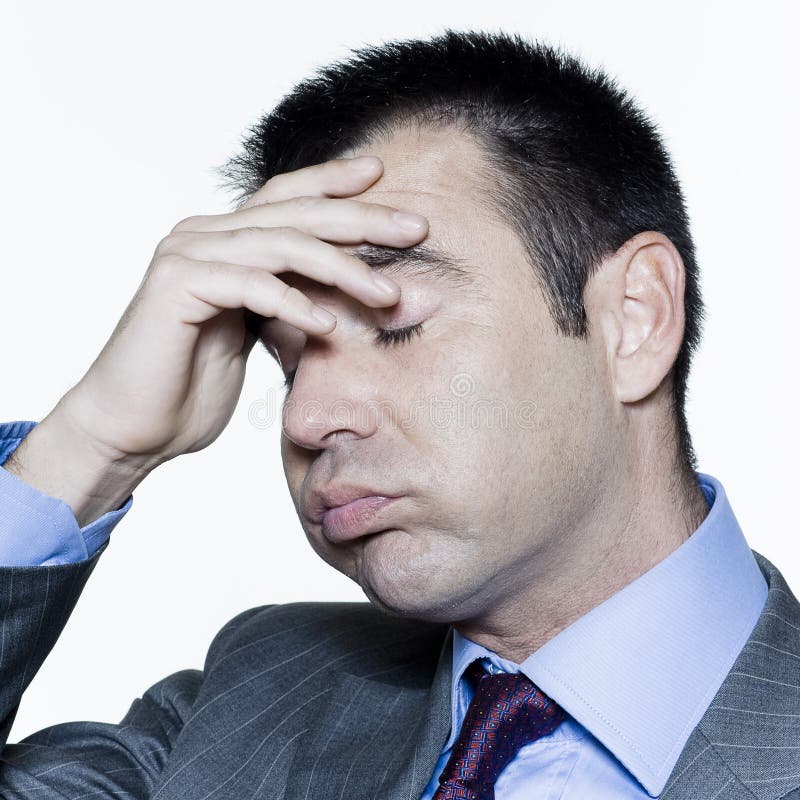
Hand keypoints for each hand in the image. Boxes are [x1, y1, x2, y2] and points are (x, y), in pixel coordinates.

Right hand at [7, 156, 427, 526]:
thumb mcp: (255, 332)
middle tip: (415, 227)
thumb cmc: (192, 383)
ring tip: (386, 294)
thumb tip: (340, 293)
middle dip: (361, 218)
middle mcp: (203, 235)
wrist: (133, 426)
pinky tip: (328, 324)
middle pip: (294, 212)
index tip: (382, 173)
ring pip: (280, 243)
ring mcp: (186, 256)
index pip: (286, 197)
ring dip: (341, 268)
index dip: (333, 181)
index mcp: (223, 240)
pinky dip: (294, 303)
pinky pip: (251, 285)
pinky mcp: (176, 287)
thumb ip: (286, 300)